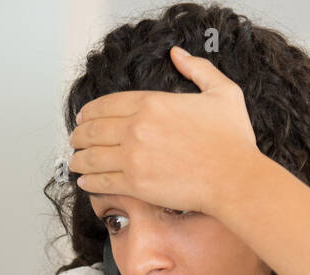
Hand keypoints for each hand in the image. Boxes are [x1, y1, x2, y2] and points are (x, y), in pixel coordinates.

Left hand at [68, 45, 262, 216]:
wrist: (234, 178)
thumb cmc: (231, 140)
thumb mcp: (222, 91)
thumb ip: (198, 69)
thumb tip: (178, 54)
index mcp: (153, 103)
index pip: (107, 104)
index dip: (90, 111)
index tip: (83, 116)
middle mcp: (137, 128)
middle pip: (93, 129)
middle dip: (79, 135)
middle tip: (75, 139)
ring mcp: (133, 157)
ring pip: (91, 156)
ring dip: (78, 158)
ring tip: (75, 161)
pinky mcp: (135, 184)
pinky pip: (101, 181)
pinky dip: (88, 181)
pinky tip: (84, 180)